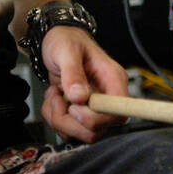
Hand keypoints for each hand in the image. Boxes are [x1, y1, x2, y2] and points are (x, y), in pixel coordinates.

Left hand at [39, 27, 129, 143]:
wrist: (55, 41)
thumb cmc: (66, 40)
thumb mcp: (66, 50)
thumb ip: (72, 72)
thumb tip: (79, 97)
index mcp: (113, 79)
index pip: (118, 112)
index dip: (97, 118)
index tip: (74, 107)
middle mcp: (107, 96)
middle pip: (98, 129)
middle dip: (70, 120)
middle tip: (57, 98)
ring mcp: (95, 107)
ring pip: (83, 133)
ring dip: (60, 119)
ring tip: (53, 96)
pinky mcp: (82, 113)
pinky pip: (71, 130)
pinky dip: (56, 119)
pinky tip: (54, 100)